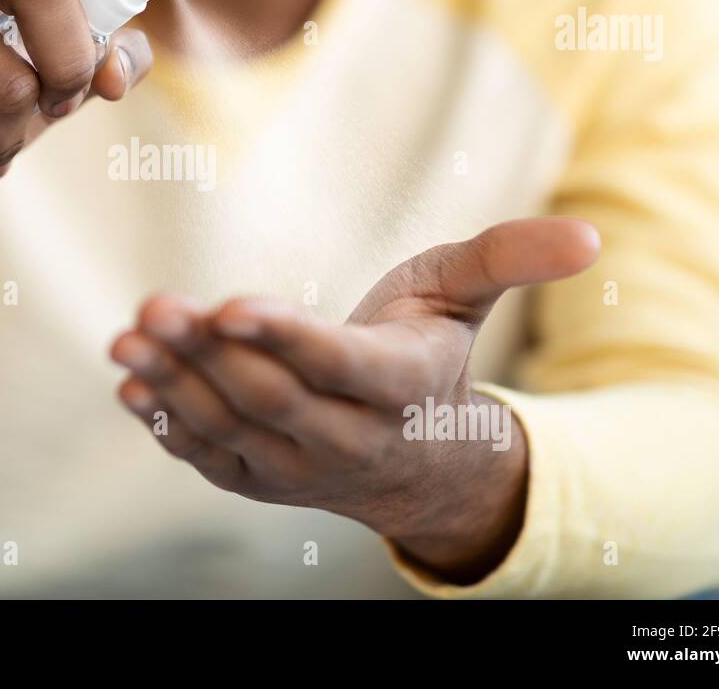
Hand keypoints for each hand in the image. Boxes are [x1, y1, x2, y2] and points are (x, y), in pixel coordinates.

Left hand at [110, 217, 599, 582]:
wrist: (418, 460)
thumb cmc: (433, 356)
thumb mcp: (465, 298)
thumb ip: (509, 258)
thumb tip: (591, 238)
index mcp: (400, 388)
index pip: (338, 367)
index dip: (285, 339)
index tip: (230, 304)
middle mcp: (349, 440)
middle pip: (272, 400)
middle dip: (209, 357)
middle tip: (153, 308)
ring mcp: (298, 469)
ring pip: (230, 431)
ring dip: (173, 385)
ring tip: (126, 339)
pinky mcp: (258, 479)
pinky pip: (208, 457)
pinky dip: (166, 423)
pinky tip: (128, 384)